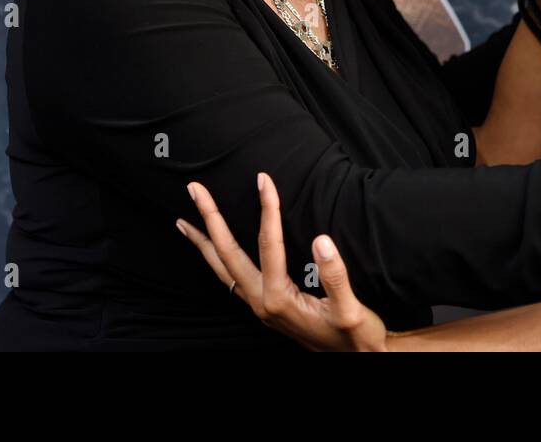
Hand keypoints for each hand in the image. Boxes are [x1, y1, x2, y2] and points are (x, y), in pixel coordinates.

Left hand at [177, 173, 387, 350]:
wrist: (355, 359)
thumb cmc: (354, 337)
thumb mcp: (351, 310)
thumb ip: (335, 276)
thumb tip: (321, 240)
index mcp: (279, 299)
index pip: (268, 244)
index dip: (267, 209)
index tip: (264, 180)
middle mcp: (261, 303)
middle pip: (227, 254)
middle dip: (210, 220)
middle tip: (195, 190)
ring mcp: (259, 306)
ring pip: (221, 269)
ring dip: (203, 242)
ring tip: (184, 221)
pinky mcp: (264, 306)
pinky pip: (230, 277)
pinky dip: (216, 259)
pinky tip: (216, 251)